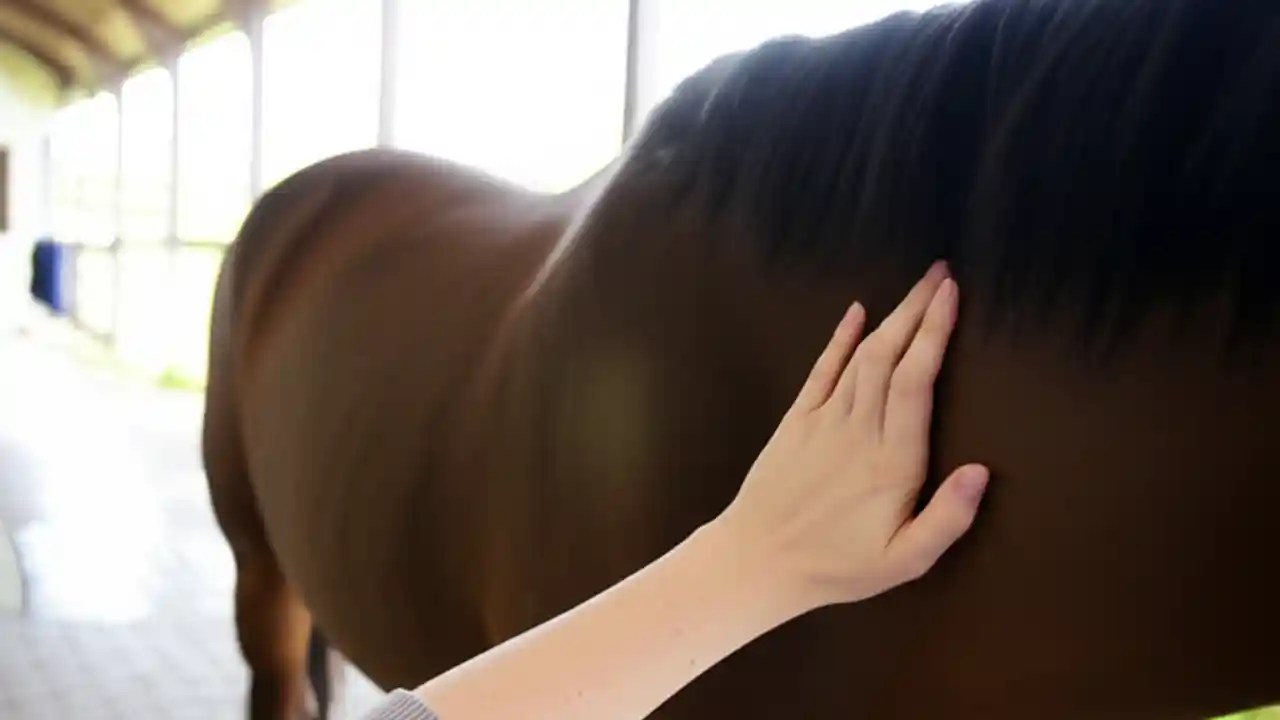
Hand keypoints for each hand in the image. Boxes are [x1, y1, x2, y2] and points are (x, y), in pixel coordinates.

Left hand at [714, 262, 987, 609]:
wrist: (757, 561)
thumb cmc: (836, 566)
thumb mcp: (904, 562)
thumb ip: (947, 518)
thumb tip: (981, 472)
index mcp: (892, 462)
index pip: (918, 382)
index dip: (935, 333)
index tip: (952, 297)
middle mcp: (858, 431)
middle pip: (891, 355)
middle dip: (918, 310)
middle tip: (943, 274)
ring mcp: (823, 422)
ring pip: (861, 357)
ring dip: (891, 318)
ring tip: (918, 289)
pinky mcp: (796, 422)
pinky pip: (821, 371)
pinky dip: (840, 338)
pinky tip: (857, 312)